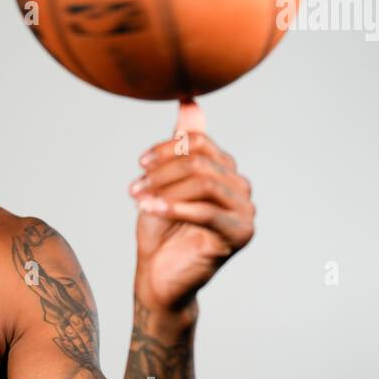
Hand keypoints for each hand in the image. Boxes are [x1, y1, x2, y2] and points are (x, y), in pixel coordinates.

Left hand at [129, 99, 254, 312]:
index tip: (140, 164)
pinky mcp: (240, 234)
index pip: (199, 143)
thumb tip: (190, 102)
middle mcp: (241, 188)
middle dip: (162, 172)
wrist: (158, 275)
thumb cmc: (160, 231)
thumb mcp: (163, 182)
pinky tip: (150, 211)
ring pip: (204, 182)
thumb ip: (178, 147)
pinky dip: (174, 208)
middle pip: (201, 161)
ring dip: (165, 189)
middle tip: (133, 188)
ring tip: (138, 200)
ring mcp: (245, 211)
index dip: (166, 149)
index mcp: (225, 171)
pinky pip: (207, 211)